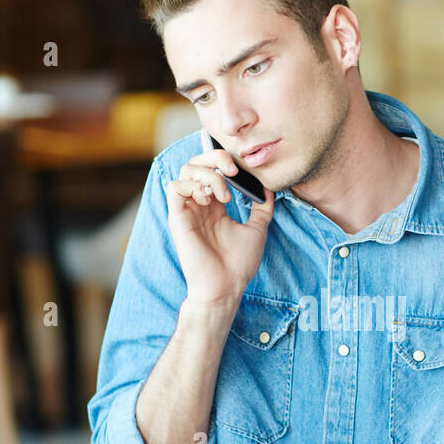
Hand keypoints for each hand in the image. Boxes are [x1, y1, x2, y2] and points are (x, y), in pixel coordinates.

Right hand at [165, 148, 274, 306]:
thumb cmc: (238, 264)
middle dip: (215, 157)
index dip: (224, 160)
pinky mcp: (177, 218)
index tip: (243, 169)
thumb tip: (269, 188)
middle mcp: (199, 204)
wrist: (226, 286)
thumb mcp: (257, 230)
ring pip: (185, 170)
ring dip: (208, 175)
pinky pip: (174, 187)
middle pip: (197, 162)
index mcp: (215, 205)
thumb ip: (262, 208)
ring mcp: (187, 210)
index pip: (212, 169)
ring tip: (224, 197)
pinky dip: (193, 186)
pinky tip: (208, 201)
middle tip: (233, 171)